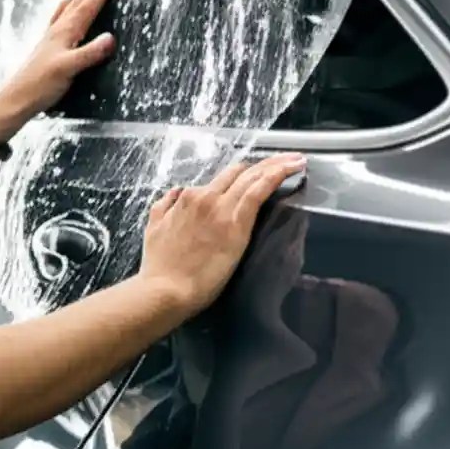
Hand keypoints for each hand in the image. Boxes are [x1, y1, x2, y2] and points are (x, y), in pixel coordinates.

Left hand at [1, 0, 117, 115]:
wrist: (16, 98)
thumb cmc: (41, 85)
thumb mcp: (69, 69)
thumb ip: (89, 53)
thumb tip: (111, 37)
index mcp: (65, 32)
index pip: (87, 6)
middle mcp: (57, 30)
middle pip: (78, 1)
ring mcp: (50, 37)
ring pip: (68, 8)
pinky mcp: (46, 47)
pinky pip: (59, 19)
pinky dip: (65, 9)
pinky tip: (64, 12)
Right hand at [139, 153, 307, 312]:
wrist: (166, 288)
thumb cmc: (160, 265)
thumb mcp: (154, 227)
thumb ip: (164, 206)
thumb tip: (177, 193)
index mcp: (188, 198)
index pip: (222, 179)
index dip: (242, 174)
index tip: (257, 175)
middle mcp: (205, 197)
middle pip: (240, 172)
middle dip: (265, 163)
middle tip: (285, 160)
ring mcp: (222, 208)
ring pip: (253, 176)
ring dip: (277, 165)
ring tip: (296, 160)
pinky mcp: (236, 223)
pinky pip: (259, 191)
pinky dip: (277, 175)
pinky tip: (293, 169)